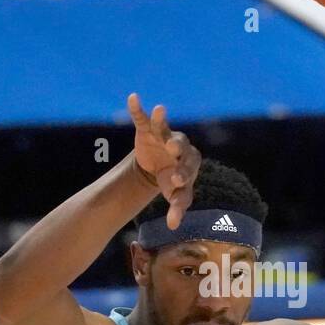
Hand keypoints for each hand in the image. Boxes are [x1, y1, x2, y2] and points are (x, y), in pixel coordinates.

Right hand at [127, 92, 200, 229]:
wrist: (158, 168)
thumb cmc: (172, 183)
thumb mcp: (176, 196)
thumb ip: (177, 209)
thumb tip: (173, 226)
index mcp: (191, 164)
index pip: (188, 170)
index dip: (181, 175)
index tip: (175, 182)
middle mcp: (181, 147)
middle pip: (181, 146)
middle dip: (177, 148)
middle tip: (171, 150)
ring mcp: (164, 137)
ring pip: (165, 127)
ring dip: (161, 120)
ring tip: (160, 110)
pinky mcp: (148, 130)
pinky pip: (144, 118)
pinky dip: (138, 108)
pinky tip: (133, 98)